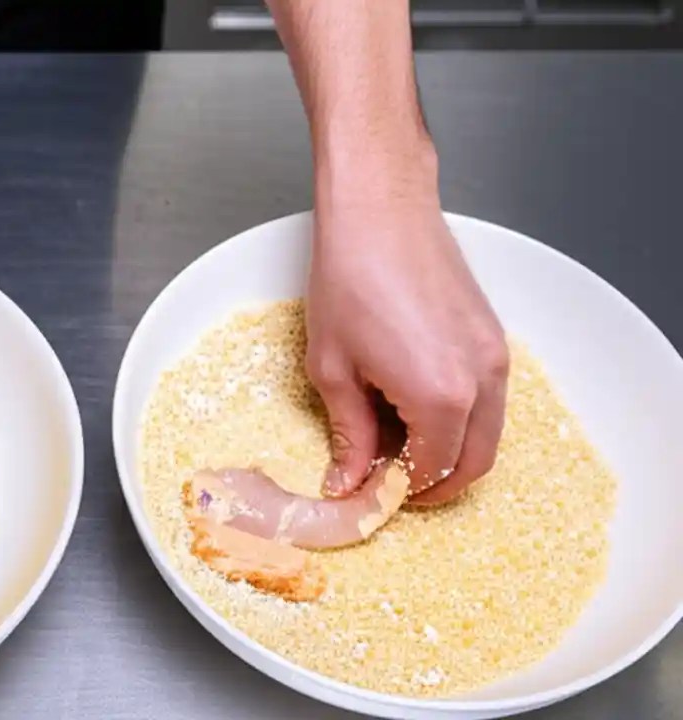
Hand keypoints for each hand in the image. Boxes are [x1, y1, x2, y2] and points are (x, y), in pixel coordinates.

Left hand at [307, 196, 508, 505]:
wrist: (379, 211)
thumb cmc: (350, 278)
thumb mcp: (334, 369)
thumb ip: (349, 434)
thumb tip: (349, 481)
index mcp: (439, 396)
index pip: (429, 472)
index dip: (396, 492)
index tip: (367, 494)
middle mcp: (480, 380)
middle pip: (474, 463)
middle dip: (434, 486)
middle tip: (389, 486)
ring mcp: (494, 356)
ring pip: (487, 433)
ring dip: (450, 452)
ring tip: (397, 446)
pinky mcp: (493, 336)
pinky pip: (489, 399)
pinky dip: (462, 419)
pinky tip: (414, 409)